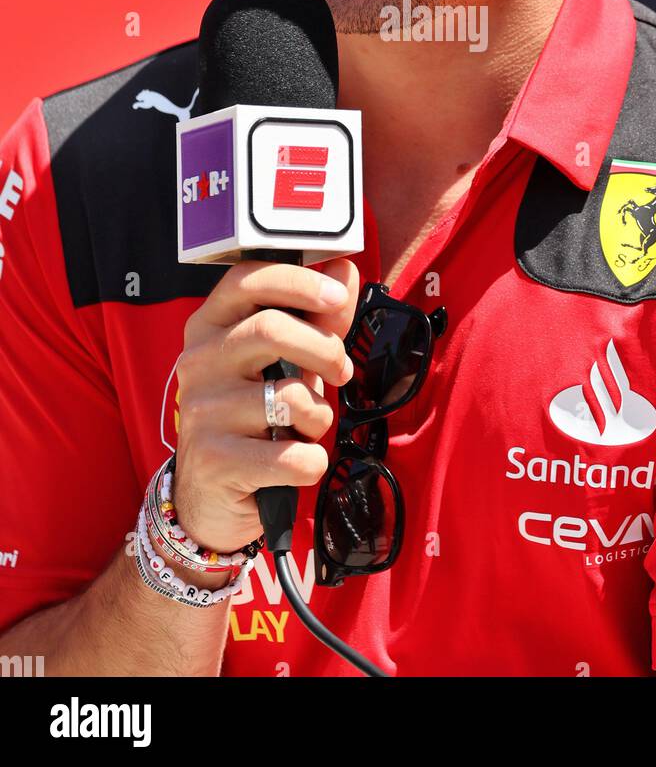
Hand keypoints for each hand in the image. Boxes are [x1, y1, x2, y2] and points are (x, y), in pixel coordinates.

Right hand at [171, 258, 358, 555]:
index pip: (247, 280)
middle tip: (342, 371)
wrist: (210, 495)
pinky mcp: (214, 459)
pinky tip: (299, 464)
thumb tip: (345, 271)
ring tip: (308, 427)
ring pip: (288, 396)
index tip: (337, 297)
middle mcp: (198, 362)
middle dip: (324, 348)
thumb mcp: (285, 362)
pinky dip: (312, 462)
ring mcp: (200, 411)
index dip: (298, 282)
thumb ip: (317, 320)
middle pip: (270, 329)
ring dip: (319, 416)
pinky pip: (291, 455)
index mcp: (210, 326)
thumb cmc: (254, 416)